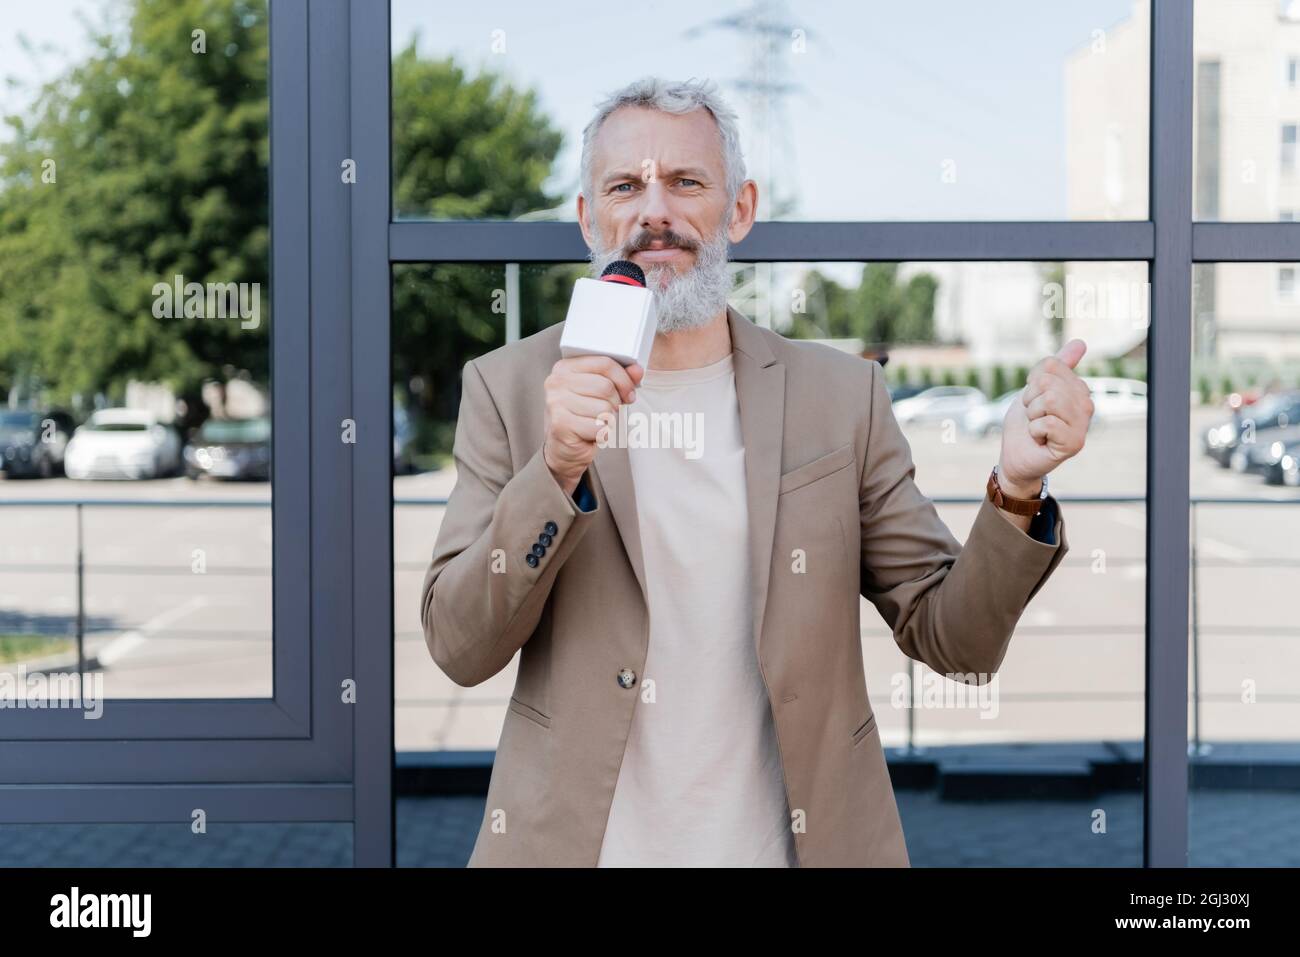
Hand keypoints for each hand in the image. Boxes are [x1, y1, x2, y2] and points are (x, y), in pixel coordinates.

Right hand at [542, 355, 643, 494]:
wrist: (562, 448)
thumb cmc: (582, 417)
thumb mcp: (601, 393)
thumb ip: (620, 379)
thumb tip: (637, 370)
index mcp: (565, 367)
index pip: (604, 363)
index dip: (624, 379)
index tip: (628, 392)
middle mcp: (557, 382)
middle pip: (606, 387)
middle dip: (616, 403)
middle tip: (609, 412)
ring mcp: (556, 403)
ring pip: (604, 408)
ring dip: (607, 420)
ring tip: (596, 423)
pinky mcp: (561, 424)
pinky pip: (598, 427)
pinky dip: (602, 434)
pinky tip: (590, 434)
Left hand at [997, 339, 1093, 493]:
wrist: (1017, 456)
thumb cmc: (1025, 423)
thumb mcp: (1035, 390)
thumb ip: (1056, 366)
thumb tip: (1080, 343)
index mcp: (1078, 388)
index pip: (1050, 365)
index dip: (1031, 382)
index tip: (1033, 400)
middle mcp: (1086, 404)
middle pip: (1048, 382)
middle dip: (1030, 400)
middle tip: (1034, 416)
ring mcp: (1083, 424)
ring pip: (1050, 399)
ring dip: (1032, 415)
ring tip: (1037, 426)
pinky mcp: (1075, 443)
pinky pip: (1047, 422)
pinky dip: (1034, 431)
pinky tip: (1041, 440)